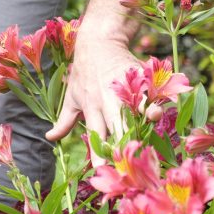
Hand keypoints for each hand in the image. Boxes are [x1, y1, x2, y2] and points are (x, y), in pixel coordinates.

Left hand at [45, 35, 160, 164]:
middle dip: (124, 141)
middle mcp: (108, 100)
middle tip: (130, 159)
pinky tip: (164, 106)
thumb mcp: (71, 96)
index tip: (102, 170)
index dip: (100, 153)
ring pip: (136, 106)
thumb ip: (64, 121)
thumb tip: (49, 138)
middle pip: (118, 124)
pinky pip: (151, 90)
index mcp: (92, 107)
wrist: (98, 42)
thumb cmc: (83, 73)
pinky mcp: (139, 78)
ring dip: (144, 118)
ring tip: (151, 127)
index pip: (96, 134)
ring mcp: (124, 88)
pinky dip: (158, 98)